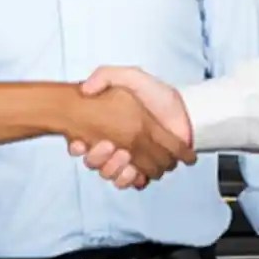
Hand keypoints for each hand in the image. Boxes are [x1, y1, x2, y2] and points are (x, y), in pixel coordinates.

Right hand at [69, 66, 193, 187]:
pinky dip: (130, 180)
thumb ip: (106, 75)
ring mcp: (128, 160)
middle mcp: (112, 147)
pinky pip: (130, 183)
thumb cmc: (154, 94)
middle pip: (94, 163)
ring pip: (110, 174)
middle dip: (97, 158)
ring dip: (113, 169)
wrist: (183, 109)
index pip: (80, 143)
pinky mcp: (144, 170)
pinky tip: (135, 171)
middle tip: (109, 145)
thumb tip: (86, 89)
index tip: (79, 143)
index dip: (75, 147)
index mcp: (104, 127)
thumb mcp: (129, 77)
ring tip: (125, 156)